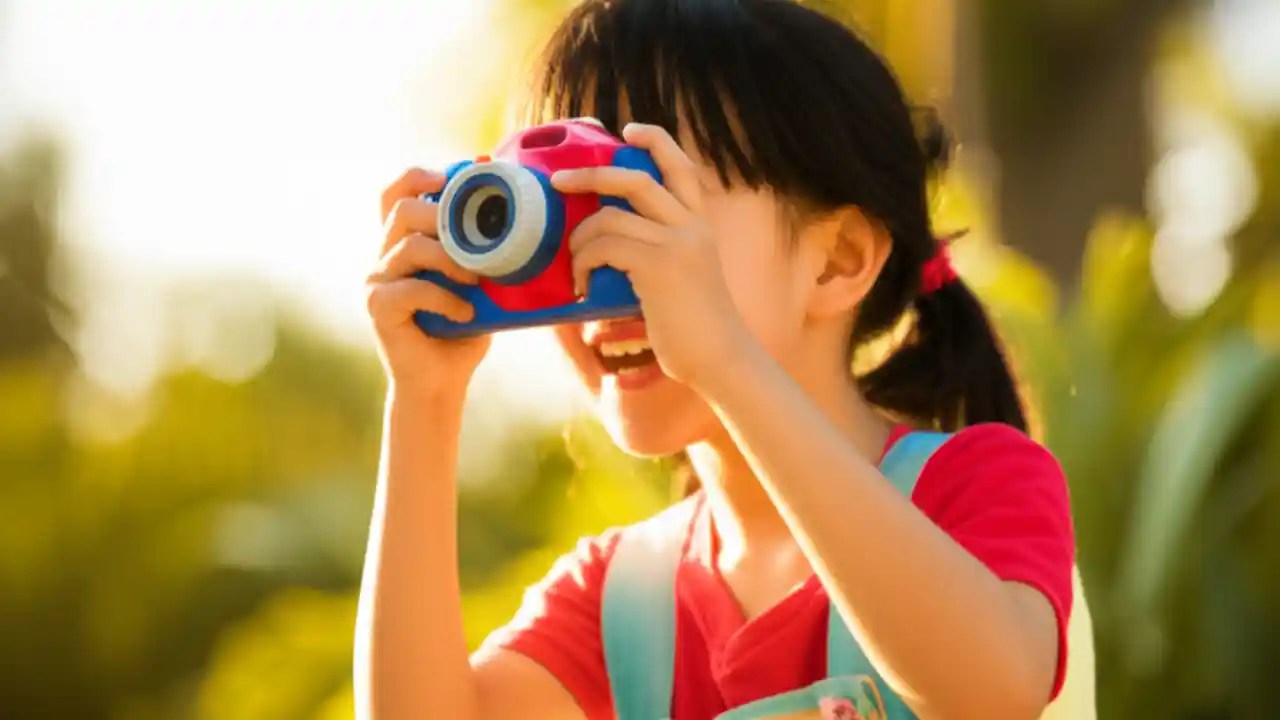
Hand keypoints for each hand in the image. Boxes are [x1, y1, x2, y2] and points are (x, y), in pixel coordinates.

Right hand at [367, 168, 490, 400]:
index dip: (423, 176)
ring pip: (411, 246)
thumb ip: (485, 250)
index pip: (396, 191)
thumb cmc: (464, 329)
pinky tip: (466, 312)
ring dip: (452, 259)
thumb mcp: (480, 282)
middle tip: (478, 244)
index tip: (458, 180)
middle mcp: (384, 256)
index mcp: (403, 242)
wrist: (442, 382)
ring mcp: (376, 281)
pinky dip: (446, 298)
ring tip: (477, 280)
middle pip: (402, 208)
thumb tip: (526, 215)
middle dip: (445, 217)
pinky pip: (413, 287)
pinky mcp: (378, 307)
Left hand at [551, 123, 752, 390]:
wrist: (722, 359)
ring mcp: (677, 244)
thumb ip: (661, 251)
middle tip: (560, 181)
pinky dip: (584, 265)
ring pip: (609, 217)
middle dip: (590, 174)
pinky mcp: (659, 267)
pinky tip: (583, 288)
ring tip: (575, 266)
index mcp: (700, 224)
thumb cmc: (697, 327)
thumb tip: (612, 242)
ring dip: (579, 240)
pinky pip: (605, 247)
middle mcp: (692, 226)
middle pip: (634, 178)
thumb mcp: (687, 276)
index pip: (681, 165)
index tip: (627, 131)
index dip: (655, 139)